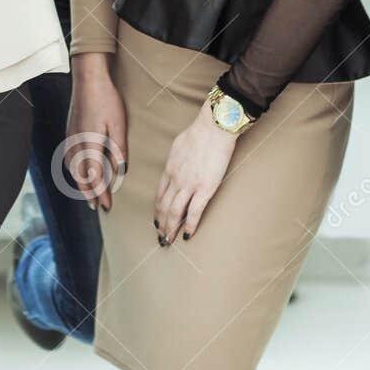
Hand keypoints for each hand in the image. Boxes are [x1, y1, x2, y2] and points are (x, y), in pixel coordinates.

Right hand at [66, 54, 126, 210]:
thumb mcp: (118, 124)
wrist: (88, 79)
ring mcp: (70, 137)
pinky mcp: (69, 131)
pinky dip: (74, 170)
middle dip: (89, 194)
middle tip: (98, 207)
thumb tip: (120, 170)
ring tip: (88, 195)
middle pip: (80, 176)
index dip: (101, 193)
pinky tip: (78, 171)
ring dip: (80, 184)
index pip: (94, 176)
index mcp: (90, 143)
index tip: (107, 207)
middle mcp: (76, 143)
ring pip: (72, 168)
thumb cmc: (106, 99)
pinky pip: (69, 158)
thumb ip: (118, 149)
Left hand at [155, 110, 236, 244]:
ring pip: (174, 212)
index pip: (159, 194)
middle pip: (164, 207)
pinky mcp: (204, 189)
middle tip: (160, 238)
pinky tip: (188, 235)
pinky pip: (194, 212)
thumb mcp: (179, 145)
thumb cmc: (199, 133)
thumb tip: (177, 164)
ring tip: (169, 241)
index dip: (157, 209)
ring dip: (170, 229)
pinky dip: (189, 225)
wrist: (213, 128)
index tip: (156, 220)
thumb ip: (176, 159)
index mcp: (169, 168)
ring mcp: (189, 185)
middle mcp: (175, 179)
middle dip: (161, 224)